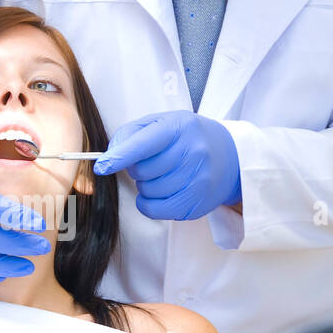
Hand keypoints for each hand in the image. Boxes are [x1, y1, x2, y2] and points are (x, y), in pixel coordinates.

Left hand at [93, 111, 240, 219]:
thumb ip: (132, 133)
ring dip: (146, 186)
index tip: (102, 166)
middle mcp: (192, 152)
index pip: (144, 145)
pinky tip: (158, 194)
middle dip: (138, 168)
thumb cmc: (188, 137)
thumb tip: (110, 155)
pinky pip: (157, 210)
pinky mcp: (198, 201)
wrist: (230, 156)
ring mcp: (198, 178)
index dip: (120, 156)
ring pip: (148, 191)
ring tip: (162, 175)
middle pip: (142, 171)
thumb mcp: (162, 123)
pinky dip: (149, 204)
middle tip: (153, 162)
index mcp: (179, 127)